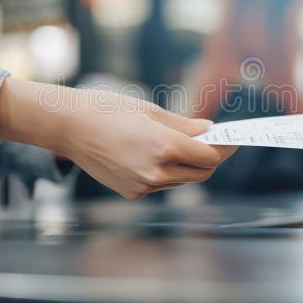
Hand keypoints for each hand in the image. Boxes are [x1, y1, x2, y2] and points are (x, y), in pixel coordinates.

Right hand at [0, 77, 237, 198]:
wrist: (69, 126)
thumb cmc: (108, 109)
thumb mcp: (150, 111)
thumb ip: (184, 125)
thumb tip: (209, 131)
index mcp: (163, 146)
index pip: (209, 156)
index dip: (224, 149)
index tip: (234, 139)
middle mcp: (156, 171)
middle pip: (201, 173)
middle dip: (211, 159)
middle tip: (215, 143)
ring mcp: (143, 186)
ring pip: (181, 181)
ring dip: (188, 167)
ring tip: (185, 147)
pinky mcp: (132, 193)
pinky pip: (160, 185)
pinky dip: (166, 173)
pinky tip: (156, 155)